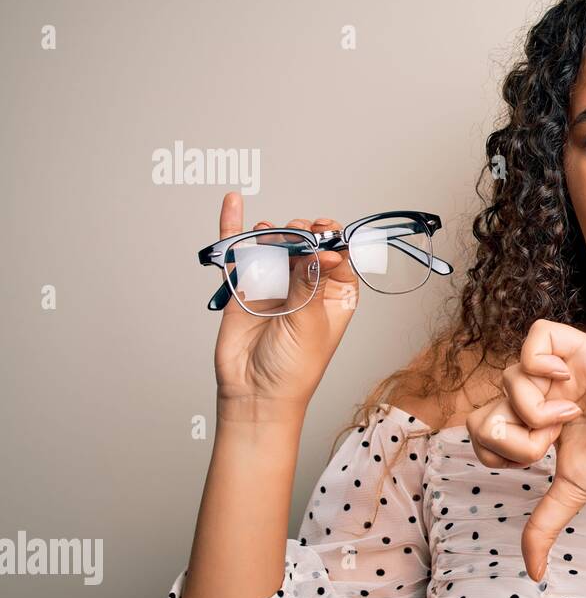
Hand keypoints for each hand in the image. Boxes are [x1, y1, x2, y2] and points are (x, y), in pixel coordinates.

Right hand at [211, 192, 360, 409]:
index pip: (339, 255)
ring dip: (274, 233)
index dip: (332, 239)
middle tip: (296, 235)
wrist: (255, 394)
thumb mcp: (309, 323)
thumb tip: (323, 250)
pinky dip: (235, 227)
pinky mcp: (245, 286)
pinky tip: (234, 202)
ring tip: (271, 234)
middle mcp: (307, 284)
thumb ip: (309, 284)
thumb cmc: (294, 369)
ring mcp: (275, 283)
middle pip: (307, 244)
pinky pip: (240, 251)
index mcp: (336, 294)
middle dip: (302, 233)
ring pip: (275, 244)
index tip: (324, 230)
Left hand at [465, 319, 585, 581]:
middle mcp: (538, 391)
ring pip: (505, 379)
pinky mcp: (572, 345)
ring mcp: (553, 366)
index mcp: (531, 420)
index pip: (482, 433)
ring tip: (572, 415)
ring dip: (534, 409)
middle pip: (483, 409)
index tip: (540, 460)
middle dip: (511, 437)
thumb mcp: (572, 491)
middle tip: (552, 441)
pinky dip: (539, 364)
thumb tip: (533, 573)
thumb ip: (544, 524)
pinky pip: (533, 339)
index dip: (499, 453)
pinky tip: (567, 380)